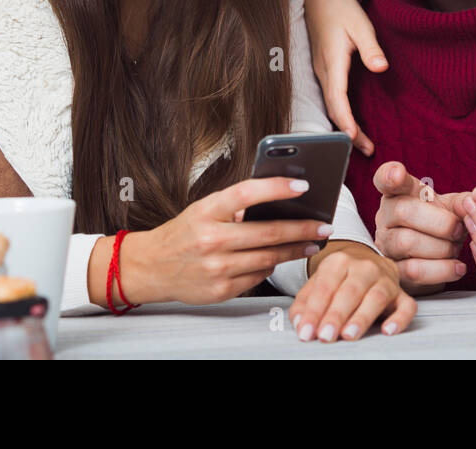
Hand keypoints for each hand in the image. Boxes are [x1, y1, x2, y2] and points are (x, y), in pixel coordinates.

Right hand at [125, 177, 332, 304]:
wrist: (150, 267)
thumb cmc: (184, 232)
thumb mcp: (203, 209)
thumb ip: (235, 205)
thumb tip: (280, 200)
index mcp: (206, 211)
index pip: (246, 194)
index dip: (276, 188)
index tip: (303, 184)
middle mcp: (210, 239)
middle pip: (267, 232)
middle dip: (302, 229)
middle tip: (324, 226)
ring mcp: (215, 268)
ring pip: (268, 258)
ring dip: (295, 250)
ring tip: (313, 243)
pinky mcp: (219, 290)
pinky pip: (256, 277)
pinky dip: (271, 267)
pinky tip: (280, 259)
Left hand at [289, 243, 415, 340]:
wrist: (366, 262)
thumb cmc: (340, 278)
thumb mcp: (317, 284)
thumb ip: (305, 304)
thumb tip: (299, 323)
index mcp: (339, 261)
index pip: (325, 286)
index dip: (314, 310)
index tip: (306, 331)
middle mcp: (365, 267)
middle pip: (350, 291)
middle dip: (336, 315)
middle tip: (325, 335)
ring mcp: (385, 279)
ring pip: (376, 297)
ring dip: (362, 317)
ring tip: (349, 335)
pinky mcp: (402, 294)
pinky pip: (406, 306)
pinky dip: (399, 319)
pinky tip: (388, 330)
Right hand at [303, 0, 384, 156]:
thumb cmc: (341, 9)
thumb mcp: (360, 25)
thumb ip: (371, 48)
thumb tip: (381, 67)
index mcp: (332, 61)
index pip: (336, 97)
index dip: (344, 119)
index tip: (353, 136)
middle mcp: (323, 70)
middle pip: (333, 109)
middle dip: (347, 132)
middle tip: (367, 150)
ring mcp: (321, 72)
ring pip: (330, 106)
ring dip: (344, 126)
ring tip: (362, 144)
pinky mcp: (324, 71)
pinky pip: (331, 98)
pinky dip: (340, 114)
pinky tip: (351, 123)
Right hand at [373, 161, 467, 294]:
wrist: (435, 260)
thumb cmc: (440, 227)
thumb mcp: (451, 209)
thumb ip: (462, 202)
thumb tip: (471, 203)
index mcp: (399, 194)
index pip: (385, 179)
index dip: (389, 175)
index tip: (398, 173)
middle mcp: (386, 217)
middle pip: (403, 211)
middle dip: (440, 222)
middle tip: (458, 230)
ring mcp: (386, 245)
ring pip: (407, 242)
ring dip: (442, 247)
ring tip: (455, 249)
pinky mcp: (394, 272)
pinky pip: (414, 270)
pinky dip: (442, 269)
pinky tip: (457, 267)